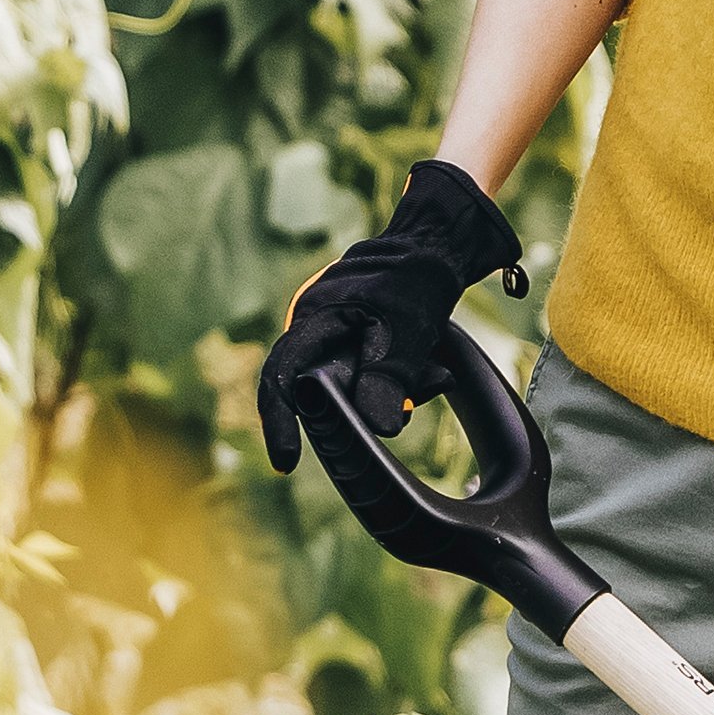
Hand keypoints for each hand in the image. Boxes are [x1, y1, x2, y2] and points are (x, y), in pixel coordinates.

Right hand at [259, 160, 524, 471]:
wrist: (434, 251)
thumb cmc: (415, 280)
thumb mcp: (409, 329)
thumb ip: (392, 377)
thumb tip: (378, 430)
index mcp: (311, 319)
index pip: (280, 377)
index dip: (279, 422)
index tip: (287, 463)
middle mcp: (315, 335)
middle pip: (322, 395)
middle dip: (364, 410)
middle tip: (409, 404)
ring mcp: (335, 346)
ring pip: (352, 396)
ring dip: (393, 398)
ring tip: (433, 374)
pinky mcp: (358, 355)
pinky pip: (371, 388)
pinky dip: (401, 390)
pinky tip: (434, 374)